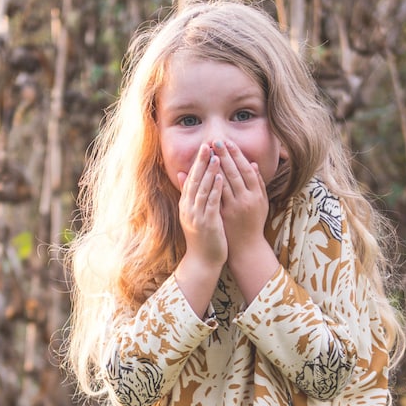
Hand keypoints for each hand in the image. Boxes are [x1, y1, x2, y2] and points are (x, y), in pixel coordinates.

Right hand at [172, 142, 225, 315]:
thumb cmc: (203, 238)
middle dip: (202, 162)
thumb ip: (192, 196)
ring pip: (202, 189)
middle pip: (194, 180)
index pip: (191, 179)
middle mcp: (188, 209)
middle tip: (208, 144)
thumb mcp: (195, 215)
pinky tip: (221, 178)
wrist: (202, 262)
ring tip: (216, 156)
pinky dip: (215, 189)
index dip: (197, 163)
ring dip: (209, 172)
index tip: (204, 147)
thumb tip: (184, 177)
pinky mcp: (206, 223)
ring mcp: (196, 216)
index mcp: (186, 206)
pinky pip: (211, 203)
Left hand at [214, 139, 268, 259]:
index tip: (228, 142)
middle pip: (234, 173)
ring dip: (215, 166)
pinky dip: (208, 184)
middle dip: (224, 156)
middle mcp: (246, 200)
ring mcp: (234, 208)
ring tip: (208, 152)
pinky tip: (202, 173)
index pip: (246, 170)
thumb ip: (259, 183)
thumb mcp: (261, 203)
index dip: (237, 155)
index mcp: (256, 195)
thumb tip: (252, 164)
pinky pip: (214, 196)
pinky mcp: (223, 215)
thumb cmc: (254, 223)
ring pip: (223, 183)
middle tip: (215, 141)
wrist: (246, 247)